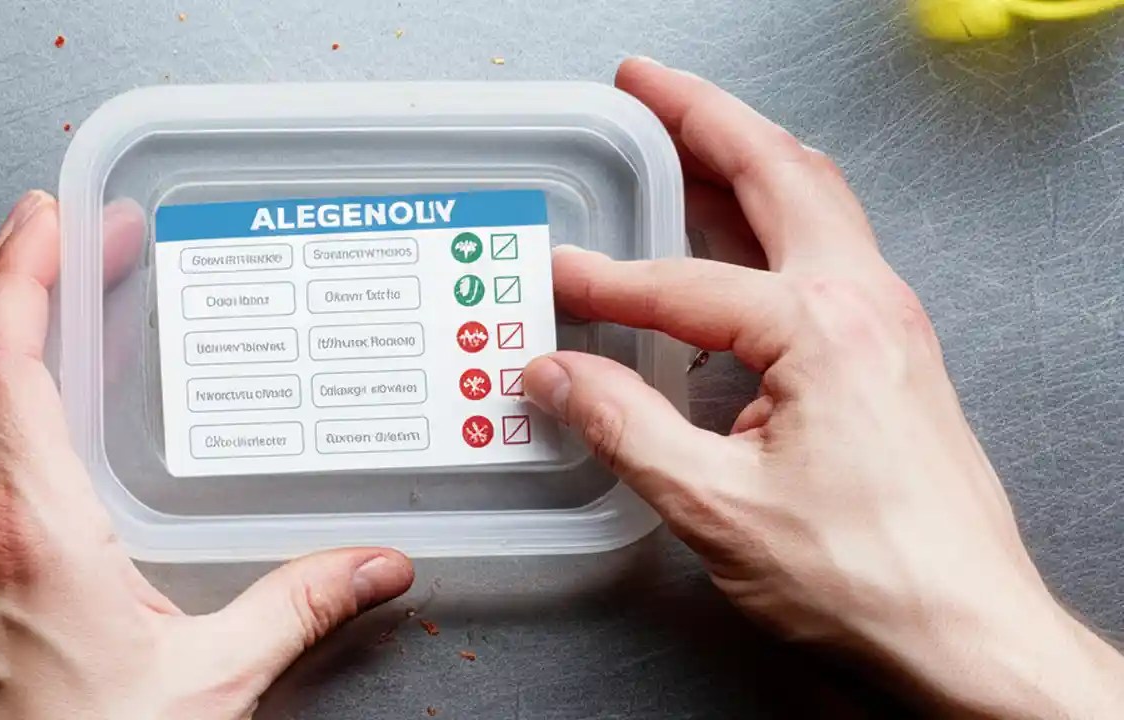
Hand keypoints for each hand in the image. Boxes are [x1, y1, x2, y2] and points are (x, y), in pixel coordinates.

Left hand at [0, 192, 413, 718]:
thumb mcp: (211, 682)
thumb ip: (299, 606)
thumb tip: (377, 566)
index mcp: (31, 535)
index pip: (2, 367)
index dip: (22, 277)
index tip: (48, 220)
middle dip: (12, 281)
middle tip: (63, 232)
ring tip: (46, 293)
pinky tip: (26, 401)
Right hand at [524, 58, 1123, 717]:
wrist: (966, 632)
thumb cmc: (866, 578)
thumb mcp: (717, 507)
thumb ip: (625, 427)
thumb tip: (559, 375)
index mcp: (820, 329)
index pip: (683, 283)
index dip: (606, 280)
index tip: (553, 280)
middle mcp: (866, 304)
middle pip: (778, 172)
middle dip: (704, 117)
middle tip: (643, 84)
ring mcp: (889, 323)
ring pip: (814, 199)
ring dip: (749, 153)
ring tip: (687, 130)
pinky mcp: (892, 352)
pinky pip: (829, 246)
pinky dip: (777, 212)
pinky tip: (741, 234)